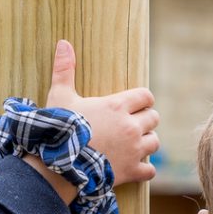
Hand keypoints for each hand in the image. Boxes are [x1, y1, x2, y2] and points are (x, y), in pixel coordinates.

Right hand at [45, 39, 158, 186]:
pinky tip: (135, 167)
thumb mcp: (60, 97)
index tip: (135, 104)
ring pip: (155, 142)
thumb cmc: (59, 129)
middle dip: (145, 120)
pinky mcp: (131, 171)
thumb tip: (63, 42)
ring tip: (133, 145)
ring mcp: (133, 150)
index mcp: (117, 106)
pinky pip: (150, 170)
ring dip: (146, 142)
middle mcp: (131, 127)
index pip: (146, 96)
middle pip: (153, 118)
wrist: (58, 165)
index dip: (142, 100)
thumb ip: (64, 70)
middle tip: (131, 125)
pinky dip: (145, 169)